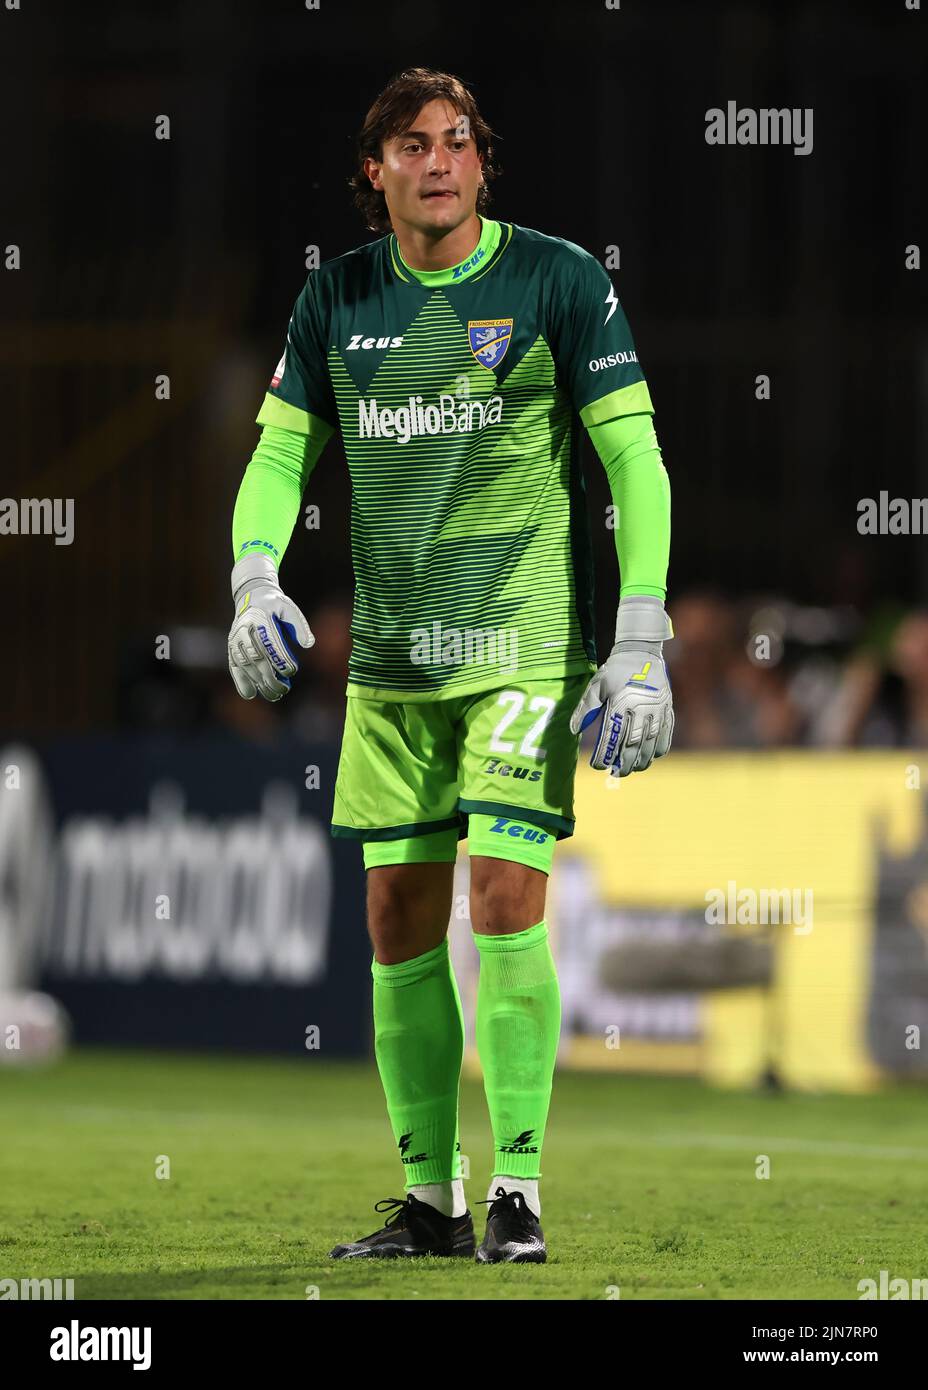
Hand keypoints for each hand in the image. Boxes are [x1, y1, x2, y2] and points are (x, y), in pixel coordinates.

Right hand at [228, 554, 313, 700]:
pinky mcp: (231, 648)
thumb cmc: (274, 605)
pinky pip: (234, 667)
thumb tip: (309, 644)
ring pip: (246, 666)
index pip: (271, 643)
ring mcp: (235, 640)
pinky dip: (241, 682)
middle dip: (271, 677)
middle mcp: (244, 630)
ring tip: (275, 695)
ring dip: (260, 683)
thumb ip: (299, 625)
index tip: (293, 671)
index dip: (281, 660)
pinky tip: (250, 694)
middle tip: (285, 689)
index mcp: (260, 618)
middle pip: (257, 658)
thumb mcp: (289, 608)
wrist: (251, 596)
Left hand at [569, 596, 673, 777]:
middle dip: (624, 762)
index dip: (605, 753)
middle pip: (633, 743)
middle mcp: (641, 708)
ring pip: (652, 741)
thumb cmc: (615, 670)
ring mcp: (657, 708)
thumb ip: (586, 708)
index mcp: (621, 703)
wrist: (641, 652)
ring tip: (634, 768)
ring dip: (643, 758)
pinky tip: (653, 756)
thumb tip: (574, 730)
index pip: (612, 735)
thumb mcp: (596, 685)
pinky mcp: (667, 707)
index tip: (599, 765)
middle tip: (617, 773)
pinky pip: (666, 732)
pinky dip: (661, 747)